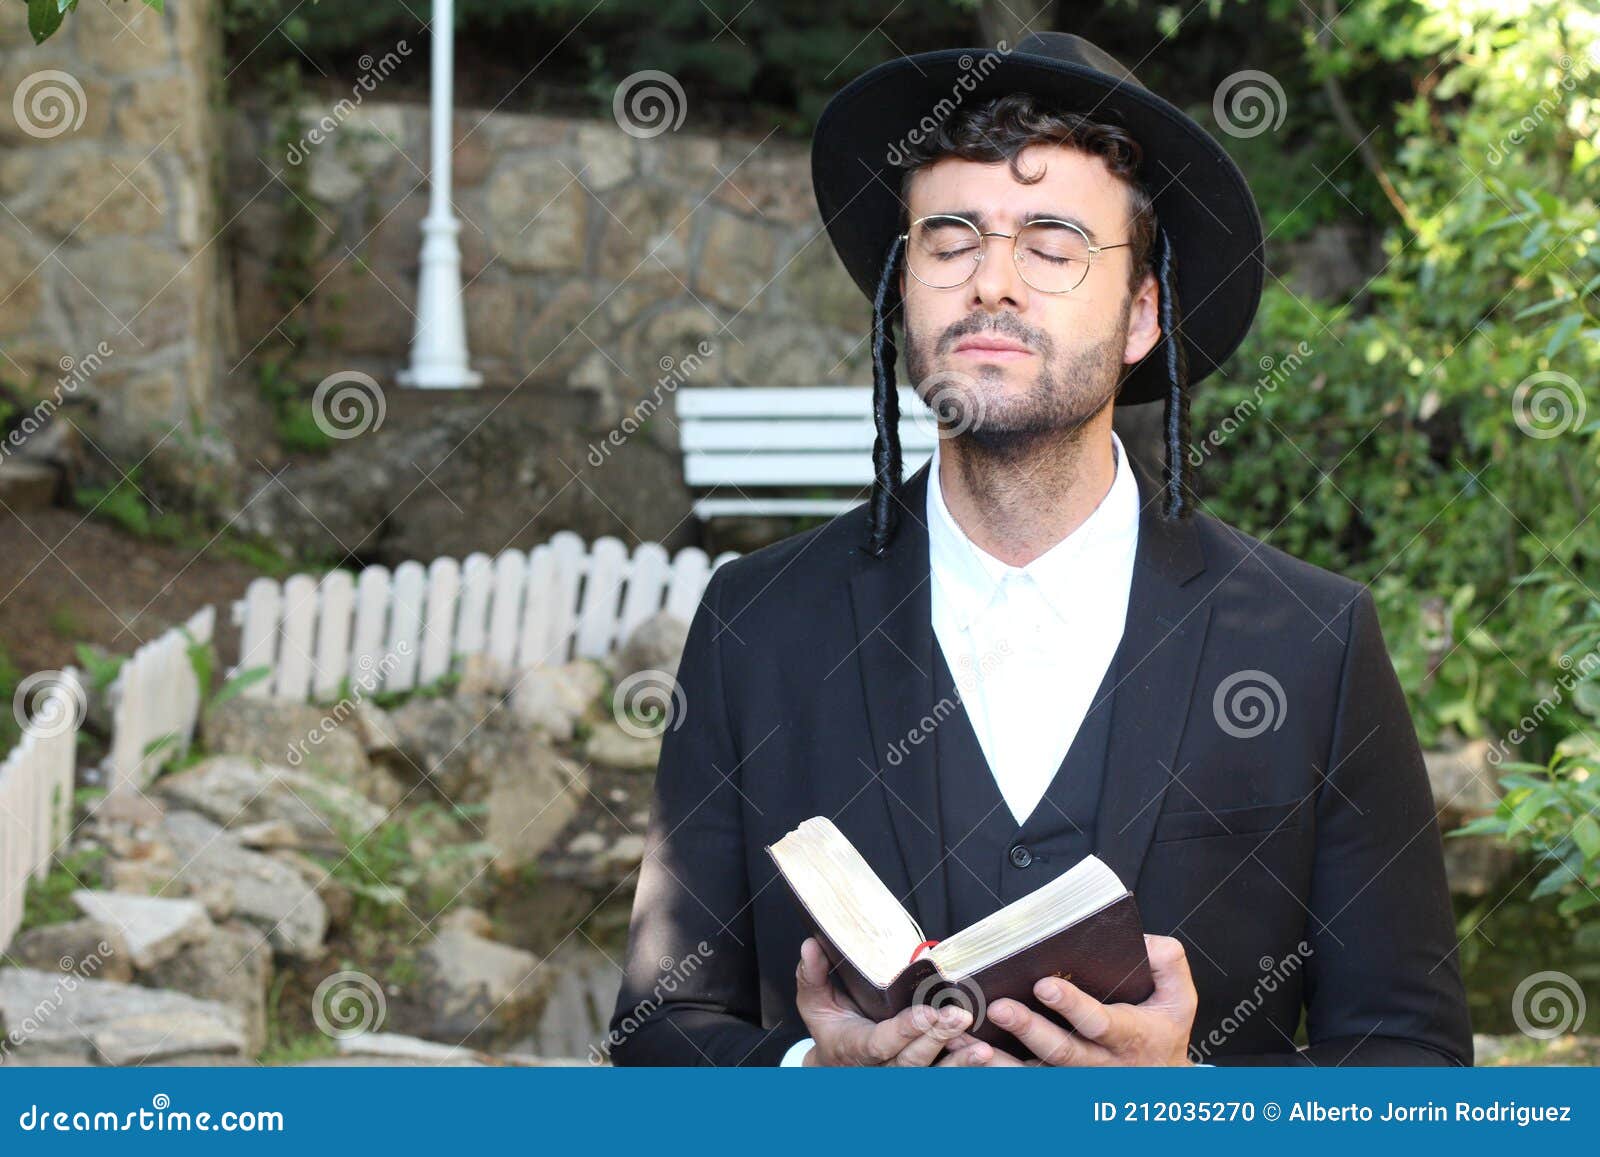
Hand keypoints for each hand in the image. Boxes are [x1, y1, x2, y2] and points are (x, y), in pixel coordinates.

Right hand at [795, 937, 975, 1065]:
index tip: (927, 1012)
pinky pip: (942, 1079)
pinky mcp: (918, 1080)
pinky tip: (983, 1057)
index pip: (880, 1043)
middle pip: (911, 1060)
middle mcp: (879, 1069)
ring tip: (982, 1047)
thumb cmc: (830, 1027)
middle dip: (936, 1038)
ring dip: (957, 1062)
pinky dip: (962, 1070)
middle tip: (960, 1016)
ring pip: (930, 1075)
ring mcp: (900, 1078)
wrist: (836, 1068)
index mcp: (854, 1048)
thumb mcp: (814, 1002)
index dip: (905, 1030)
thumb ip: (812, 975)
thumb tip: (810, 945)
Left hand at [944, 934, 1197, 1066]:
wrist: (1163, 1086)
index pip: (1099, 1022)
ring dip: (1000, 1060)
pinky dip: (994, 1073)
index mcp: (1130, 1037)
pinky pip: (1023, 1085)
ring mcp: (1077, 1083)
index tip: (1044, 984)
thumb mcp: (1180, 998)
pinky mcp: (1058, 1090)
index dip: (1072, 1005)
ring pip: (1035, 1076)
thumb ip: (1166, 963)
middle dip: (1028, 1029)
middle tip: (998, 1008)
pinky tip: (966, 1055)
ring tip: (967, 1038)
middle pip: (1061, 1052)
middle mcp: (1101, 1065)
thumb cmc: (1164, 1035)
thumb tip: (1141, 940)